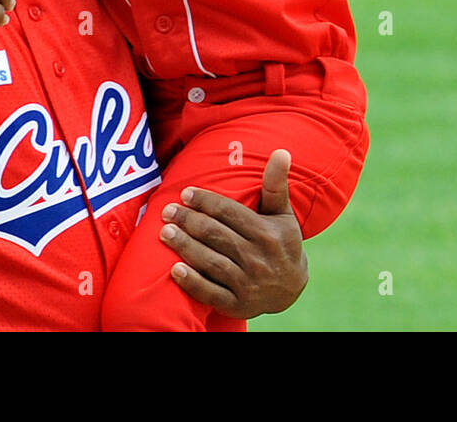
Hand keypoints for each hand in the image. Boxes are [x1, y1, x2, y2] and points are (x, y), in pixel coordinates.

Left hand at [159, 149, 308, 319]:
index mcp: (267, 233)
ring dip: (186, 247)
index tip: (186, 193)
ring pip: (212, 262)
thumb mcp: (283, 214)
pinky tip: (175, 270)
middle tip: (168, 211)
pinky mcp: (237, 304)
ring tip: (165, 232)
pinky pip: (211, 293)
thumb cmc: (281, 242)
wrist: (291, 289)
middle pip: (217, 236)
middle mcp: (258, 259)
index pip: (231, 214)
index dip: (207, 202)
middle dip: (190, 221)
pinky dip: (193, 283)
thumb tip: (281, 151)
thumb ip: (276, 184)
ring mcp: (247, 284)